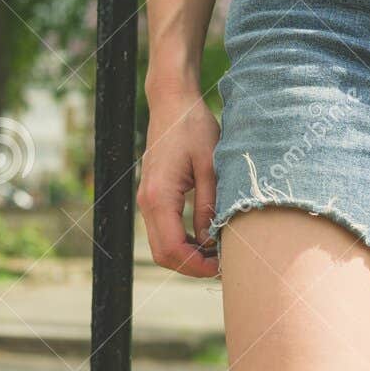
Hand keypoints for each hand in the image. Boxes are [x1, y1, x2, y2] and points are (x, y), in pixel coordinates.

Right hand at [137, 87, 220, 277]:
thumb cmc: (194, 128)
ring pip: (162, 246)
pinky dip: (182, 242)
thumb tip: (212, 240)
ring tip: (217, 254)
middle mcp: (147, 201)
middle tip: (222, 266)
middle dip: (192, 267)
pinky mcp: (153, 196)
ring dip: (187, 256)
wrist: (172, 103)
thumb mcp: (211, 166)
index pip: (173, 249)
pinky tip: (206, 238)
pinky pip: (163, 230)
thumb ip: (209, 205)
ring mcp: (147, 199)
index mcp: (159, 196)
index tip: (222, 266)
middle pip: (164, 254)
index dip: (198, 265)